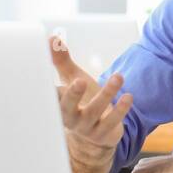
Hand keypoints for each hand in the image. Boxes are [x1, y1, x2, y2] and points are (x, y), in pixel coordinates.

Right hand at [51, 38, 130, 172]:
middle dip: (73, 95)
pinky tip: (129, 96)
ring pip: (95, 111)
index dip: (46, 90)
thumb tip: (52, 38)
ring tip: (118, 76)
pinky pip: (112, 122)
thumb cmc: (81, 100)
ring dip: (107, 93)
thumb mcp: (72, 79)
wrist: (95, 134)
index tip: (44, 78)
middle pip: (67, 108)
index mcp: (58, 104)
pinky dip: (121, 109)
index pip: (50, 96)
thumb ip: (62, 61)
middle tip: (79, 81)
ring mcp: (86, 127)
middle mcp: (69, 117)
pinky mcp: (104, 134)